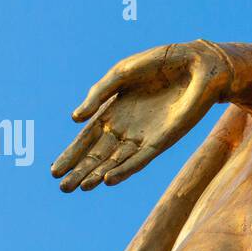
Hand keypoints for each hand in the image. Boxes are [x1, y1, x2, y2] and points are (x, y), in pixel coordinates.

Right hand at [51, 41, 231, 191]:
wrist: (198, 62)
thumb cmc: (161, 63)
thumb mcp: (121, 74)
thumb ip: (97, 94)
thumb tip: (74, 119)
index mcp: (114, 112)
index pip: (88, 138)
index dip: (71, 154)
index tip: (53, 171)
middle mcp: (127, 128)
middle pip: (99, 155)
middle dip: (81, 171)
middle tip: (62, 187)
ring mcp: (145, 136)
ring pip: (117, 161)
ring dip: (99, 174)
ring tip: (81, 187)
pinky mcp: (164, 139)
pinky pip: (141, 159)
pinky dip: (125, 169)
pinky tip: (109, 180)